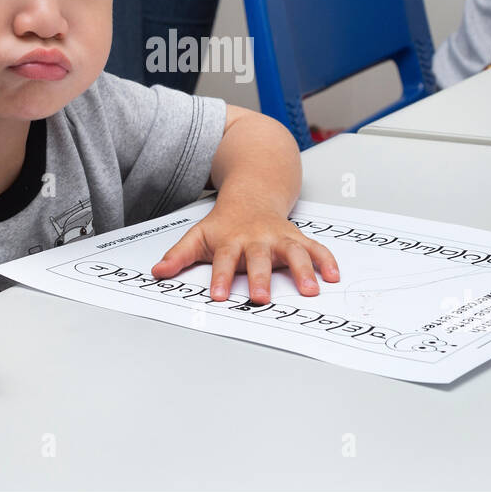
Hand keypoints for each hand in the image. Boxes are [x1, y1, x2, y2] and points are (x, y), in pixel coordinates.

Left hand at [152, 203, 339, 305]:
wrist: (253, 193)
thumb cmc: (225, 223)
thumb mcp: (198, 235)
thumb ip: (179, 256)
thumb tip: (157, 273)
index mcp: (232, 240)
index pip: (224, 260)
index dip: (221, 278)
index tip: (218, 296)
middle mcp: (257, 239)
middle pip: (259, 258)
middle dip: (260, 278)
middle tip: (260, 298)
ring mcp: (279, 238)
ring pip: (293, 252)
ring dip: (302, 271)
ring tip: (310, 291)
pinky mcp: (297, 238)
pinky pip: (315, 248)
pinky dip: (326, 261)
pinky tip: (333, 276)